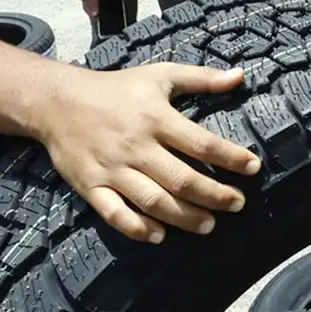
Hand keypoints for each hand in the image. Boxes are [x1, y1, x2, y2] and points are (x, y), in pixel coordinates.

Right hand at [37, 64, 262, 242]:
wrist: (57, 101)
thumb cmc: (115, 88)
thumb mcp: (159, 75)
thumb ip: (202, 78)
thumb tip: (241, 76)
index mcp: (155, 117)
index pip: (201, 142)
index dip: (231, 157)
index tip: (253, 168)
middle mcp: (136, 146)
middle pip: (182, 178)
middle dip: (214, 195)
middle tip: (237, 205)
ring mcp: (113, 169)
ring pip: (153, 201)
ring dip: (184, 217)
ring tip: (208, 226)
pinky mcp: (91, 186)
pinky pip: (115, 214)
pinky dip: (138, 228)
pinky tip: (160, 235)